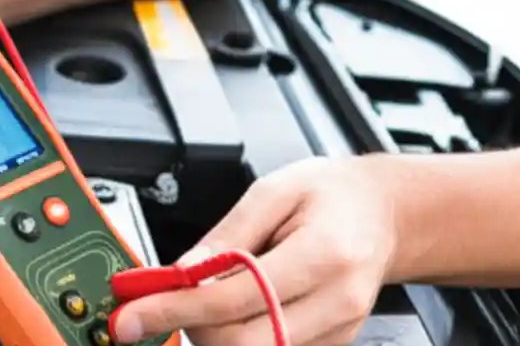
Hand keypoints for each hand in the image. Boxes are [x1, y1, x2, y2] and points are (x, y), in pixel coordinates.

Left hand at [111, 156, 397, 345]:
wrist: (384, 213)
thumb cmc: (333, 194)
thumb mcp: (275, 189)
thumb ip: (228, 234)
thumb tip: (180, 272)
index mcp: (324, 254)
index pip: (235, 298)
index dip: (175, 308)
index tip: (134, 313)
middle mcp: (337, 302)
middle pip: (244, 343)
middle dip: (189, 327)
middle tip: (158, 304)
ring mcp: (338, 330)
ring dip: (213, 334)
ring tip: (201, 297)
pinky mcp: (332, 345)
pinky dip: (239, 336)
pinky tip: (233, 306)